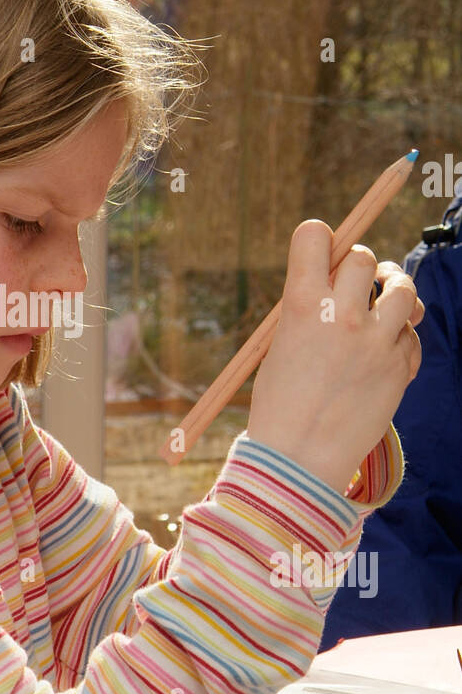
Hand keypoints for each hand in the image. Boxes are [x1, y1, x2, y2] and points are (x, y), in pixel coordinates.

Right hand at [247, 220, 423, 494]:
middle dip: (360, 266)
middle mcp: (342, 315)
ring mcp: (376, 341)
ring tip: (386, 303)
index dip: (320, 239)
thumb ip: (312, 308)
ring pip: (403, 288)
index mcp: (301, 304)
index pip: (316, 235)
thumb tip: (341, 280)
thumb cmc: (281, 403)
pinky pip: (411, 334)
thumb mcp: (283, 344)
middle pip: (364, 258)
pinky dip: (401, 338)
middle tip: (356, 284)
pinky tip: (385, 353)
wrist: (299, 458)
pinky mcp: (400, 367)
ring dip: (394, 291)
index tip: (323, 254)